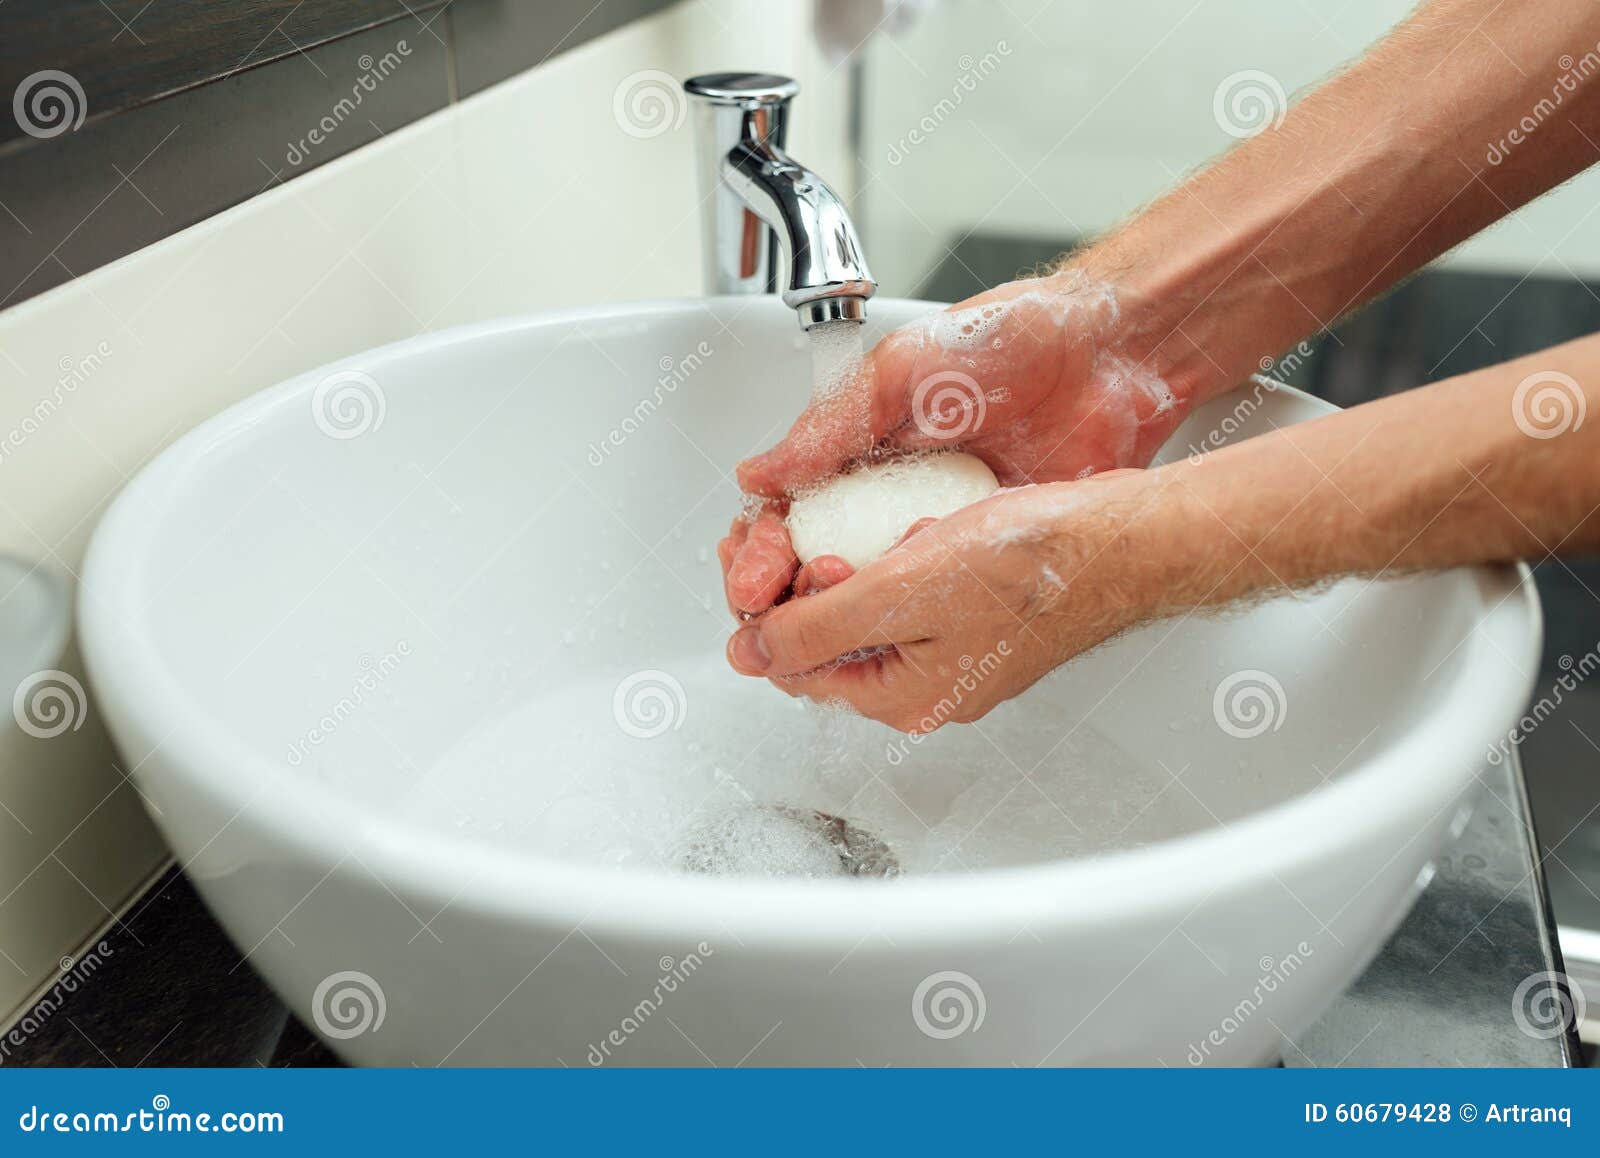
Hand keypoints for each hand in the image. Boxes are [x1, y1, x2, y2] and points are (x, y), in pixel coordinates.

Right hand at [720, 268, 1191, 616]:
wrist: (1108, 355)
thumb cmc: (1007, 340)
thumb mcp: (901, 371)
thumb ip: (829, 427)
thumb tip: (758, 475)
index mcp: (855, 452)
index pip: (785, 516)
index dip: (760, 552)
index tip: (752, 580)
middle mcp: (886, 497)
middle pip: (815, 566)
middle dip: (786, 595)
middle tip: (776, 608)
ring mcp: (934, 531)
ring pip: (870, 596)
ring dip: (840, 613)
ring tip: (829, 611)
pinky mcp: (982, 554)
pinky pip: (935, 598)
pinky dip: (909, 612)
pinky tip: (897, 614)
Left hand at [723, 469, 1166, 730]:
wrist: (1121, 542)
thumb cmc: (1030, 567)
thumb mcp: (899, 595)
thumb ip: (815, 628)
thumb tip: (747, 655)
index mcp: (902, 699)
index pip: (795, 665)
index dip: (763, 605)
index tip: (750, 551)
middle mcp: (927, 689)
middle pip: (830, 637)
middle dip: (810, 579)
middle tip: (811, 531)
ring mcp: (957, 656)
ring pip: (871, 607)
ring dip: (861, 562)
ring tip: (895, 532)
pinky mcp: (980, 620)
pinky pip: (915, 590)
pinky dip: (906, 554)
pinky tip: (927, 529)